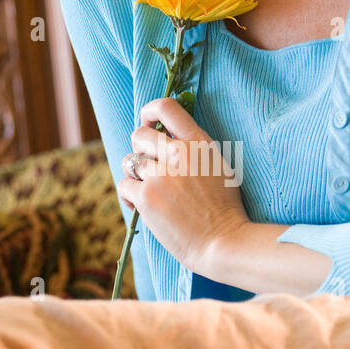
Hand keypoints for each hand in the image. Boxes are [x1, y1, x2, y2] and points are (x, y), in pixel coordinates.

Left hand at [118, 97, 248, 273]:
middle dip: (140, 149)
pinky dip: (129, 197)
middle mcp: (177, 153)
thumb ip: (195, 150)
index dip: (149, 112)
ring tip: (147, 190)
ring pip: (129, 161)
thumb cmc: (225, 210)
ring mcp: (160, 175)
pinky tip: (141, 208)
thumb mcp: (219, 167)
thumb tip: (169, 139)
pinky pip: (124, 186)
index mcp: (198, 142)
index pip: (165, 107)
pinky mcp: (146, 197)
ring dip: (135, 174)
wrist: (223, 241)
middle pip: (139, 135)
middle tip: (149, 168)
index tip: (149, 124)